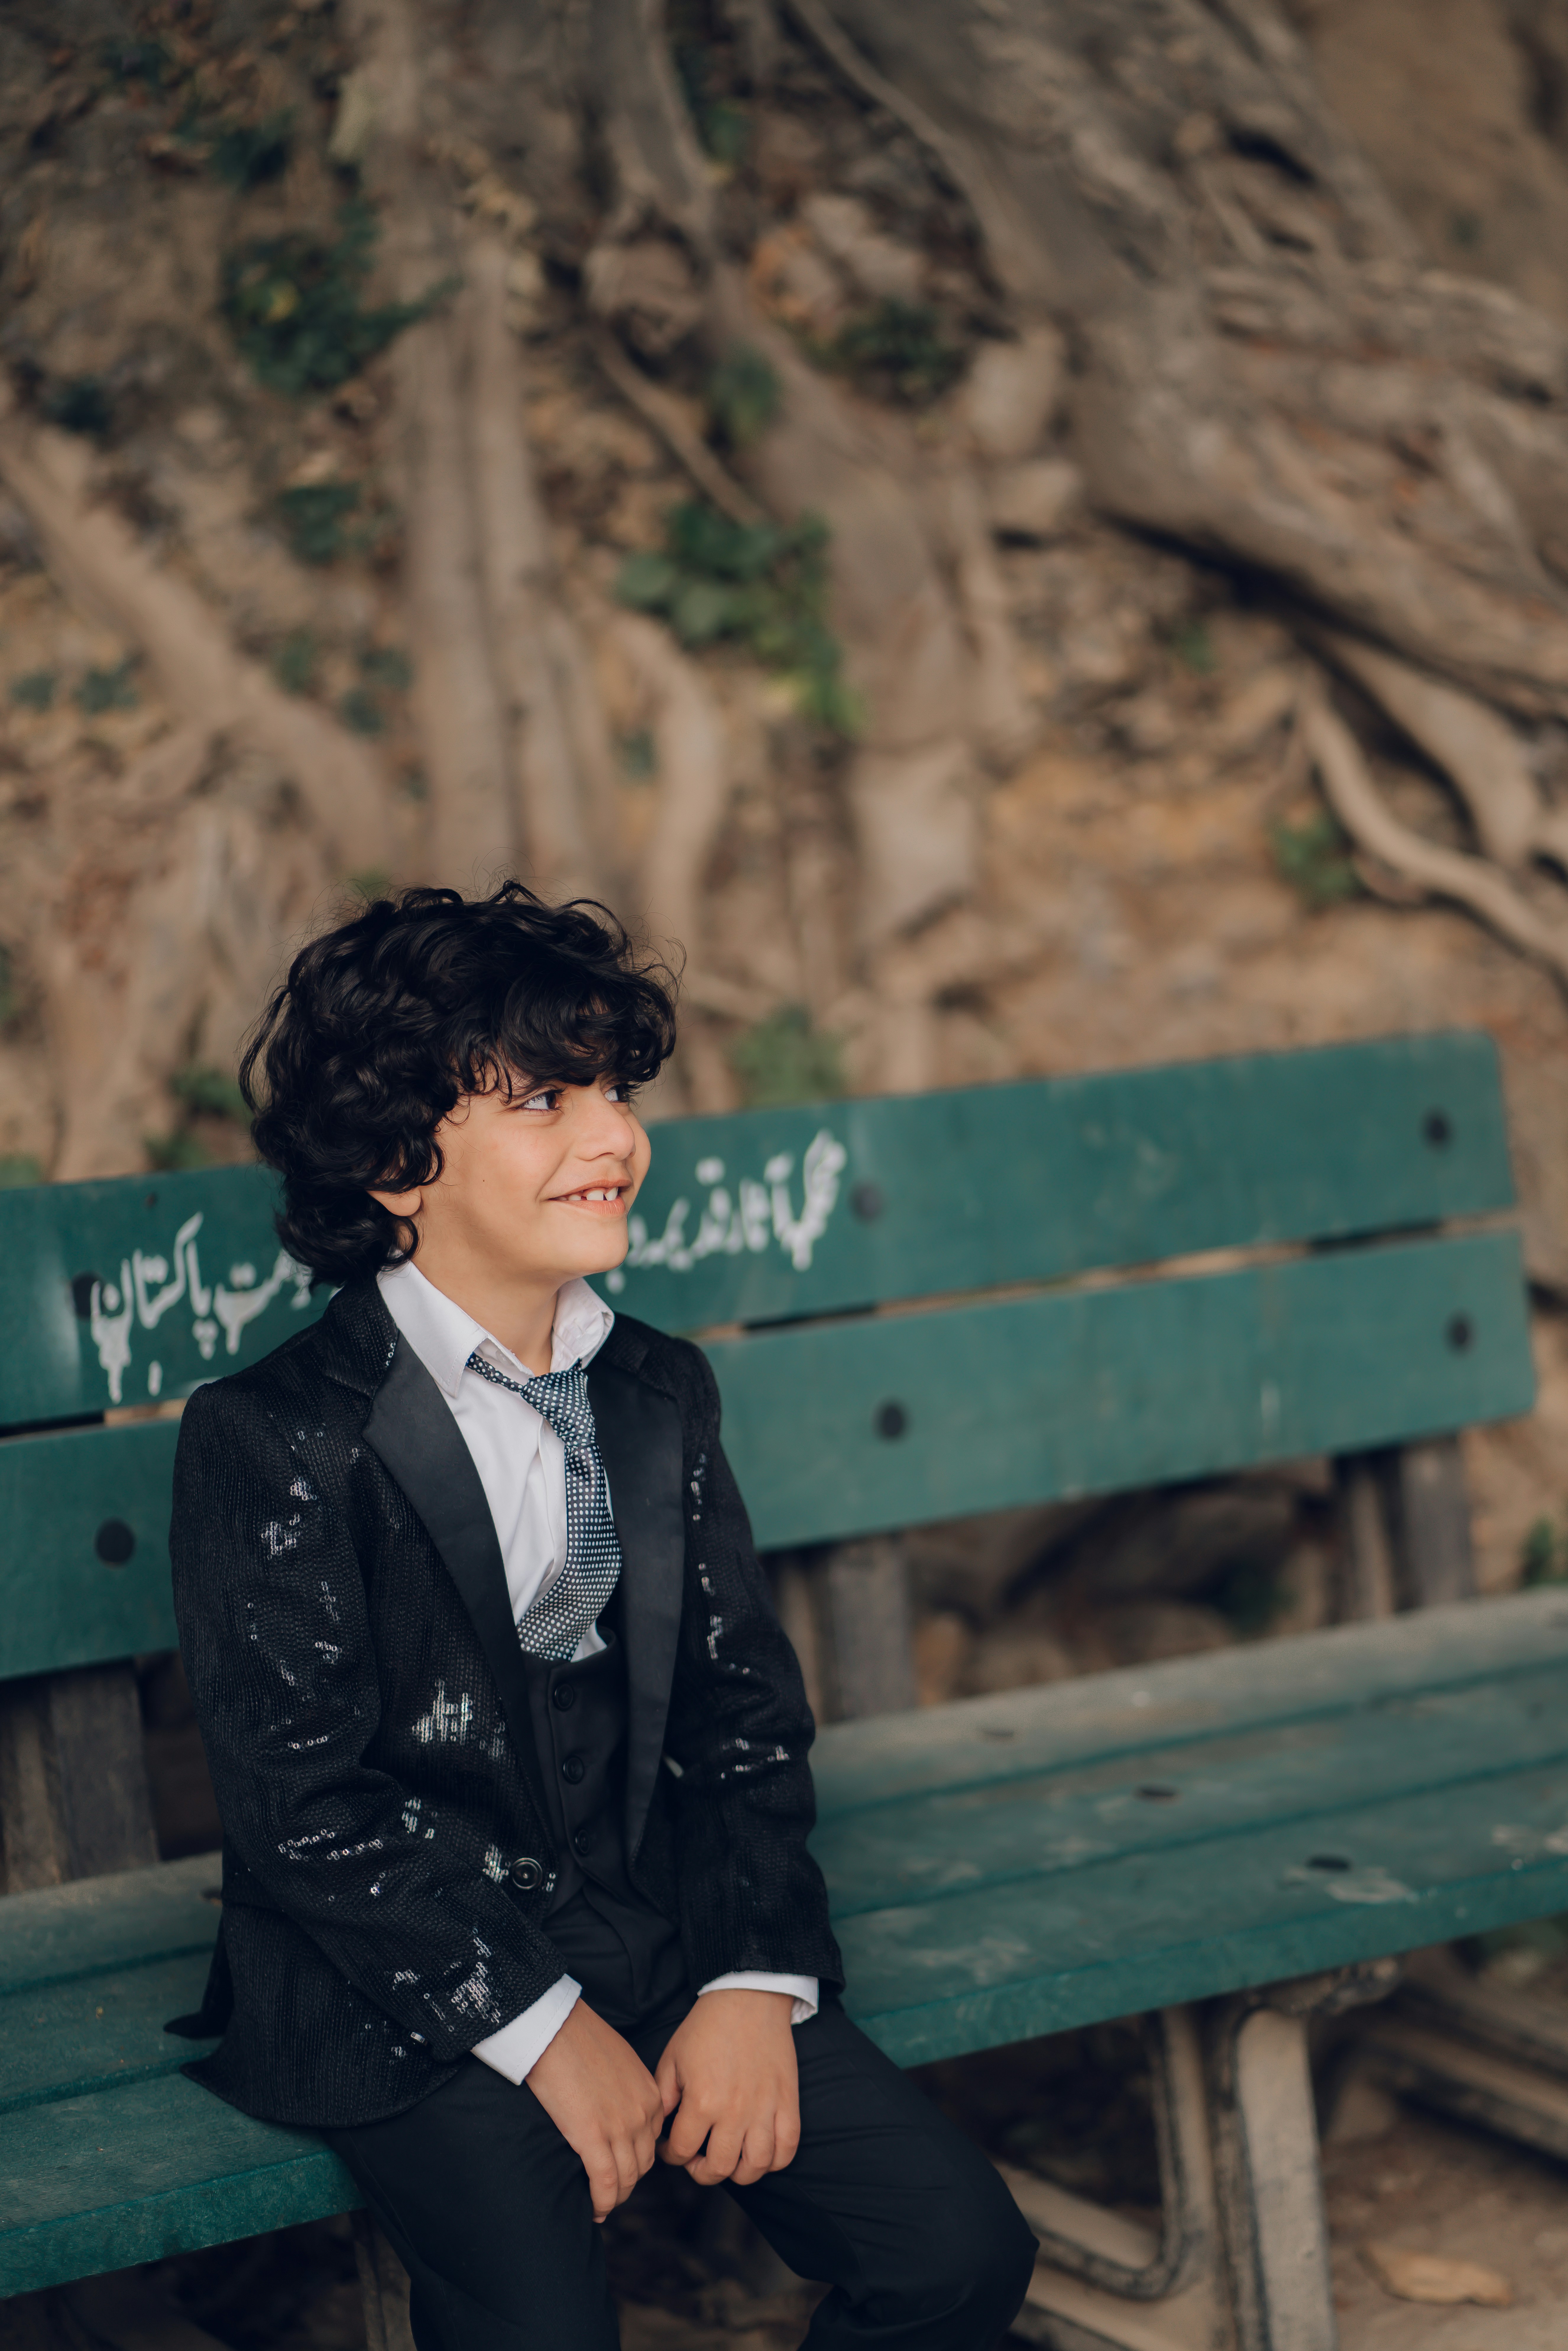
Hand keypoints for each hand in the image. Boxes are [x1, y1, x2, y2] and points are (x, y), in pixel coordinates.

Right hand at [525, 1997, 665, 2220]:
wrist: (555, 2029)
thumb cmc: (580, 2039)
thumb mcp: (620, 2062)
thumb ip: (628, 2089)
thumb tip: (617, 2108)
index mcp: (650, 2094)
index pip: (652, 2140)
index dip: (637, 2158)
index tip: (623, 2167)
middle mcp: (643, 2113)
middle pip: (643, 2164)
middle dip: (628, 2182)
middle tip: (612, 2191)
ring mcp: (620, 2127)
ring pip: (627, 2178)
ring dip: (616, 2196)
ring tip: (603, 2204)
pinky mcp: (593, 2138)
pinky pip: (605, 2183)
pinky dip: (602, 2202)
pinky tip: (595, 2211)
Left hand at [655, 1989, 800, 2187]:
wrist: (747, 1998)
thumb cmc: (706, 2027)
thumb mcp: (672, 2058)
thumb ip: (663, 2097)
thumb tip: (660, 2130)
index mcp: (702, 2101)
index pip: (681, 2150)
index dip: (670, 2155)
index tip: (670, 2148)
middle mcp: (735, 2112)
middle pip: (719, 2168)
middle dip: (701, 2172)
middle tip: (696, 2159)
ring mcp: (765, 2109)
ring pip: (755, 2167)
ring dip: (738, 2173)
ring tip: (728, 2159)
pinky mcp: (788, 2103)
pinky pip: (787, 2149)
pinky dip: (774, 2161)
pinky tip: (759, 2153)